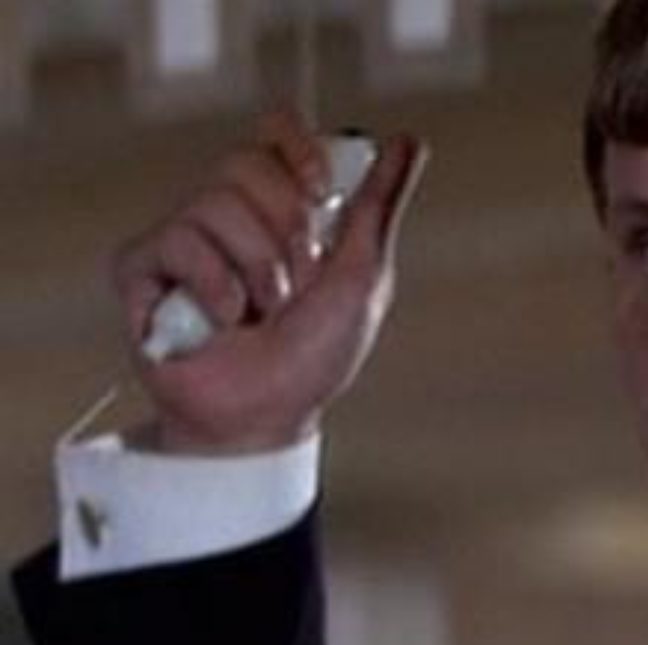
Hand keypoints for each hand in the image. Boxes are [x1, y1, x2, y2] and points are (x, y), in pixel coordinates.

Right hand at [113, 110, 427, 454]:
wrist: (269, 414)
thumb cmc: (315, 354)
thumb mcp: (363, 274)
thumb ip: (378, 204)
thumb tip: (409, 143)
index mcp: (281, 205)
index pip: (275, 131)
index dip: (296, 146)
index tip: (322, 190)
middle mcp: (229, 212)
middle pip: (244, 161)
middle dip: (288, 229)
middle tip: (297, 281)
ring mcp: (183, 237)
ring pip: (214, 202)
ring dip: (258, 267)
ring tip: (262, 310)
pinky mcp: (142, 267)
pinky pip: (176, 240)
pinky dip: (214, 285)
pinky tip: (222, 318)